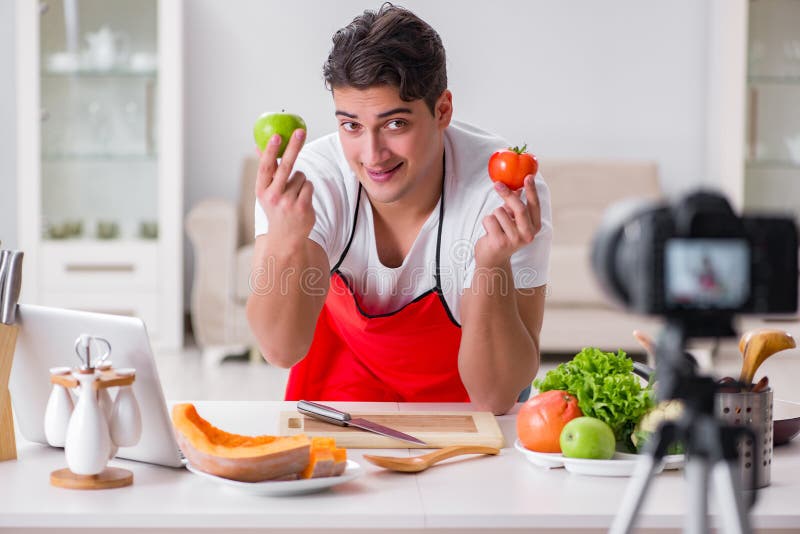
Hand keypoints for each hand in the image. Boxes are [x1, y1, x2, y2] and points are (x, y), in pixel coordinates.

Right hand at [255, 128, 314, 248]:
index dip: (270, 150)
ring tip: (294, 194)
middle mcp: (273, 196)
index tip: (276, 135)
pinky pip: (309, 185)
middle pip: (286, 165)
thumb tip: (258, 146)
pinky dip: (307, 188)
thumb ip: (265, 170)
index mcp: (261, 190)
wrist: (285, 237)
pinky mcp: (303, 207)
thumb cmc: (275, 209)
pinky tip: (302, 199)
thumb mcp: (266, 191)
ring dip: (300, 181)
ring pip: (301, 176)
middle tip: (300, 131)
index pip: (266, 167)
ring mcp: (288, 202)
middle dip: (293, 146)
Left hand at [474, 175, 540, 267]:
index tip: (528, 176)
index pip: (534, 205)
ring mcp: (514, 240)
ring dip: (494, 214)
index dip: (532, 190)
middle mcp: (527, 235)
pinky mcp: (499, 242)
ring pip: (499, 212)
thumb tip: (518, 187)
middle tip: (497, 184)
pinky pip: (489, 219)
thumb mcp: (514, 221)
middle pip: (519, 208)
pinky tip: (489, 232)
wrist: (493, 259)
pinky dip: (486, 221)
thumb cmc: (504, 235)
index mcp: (534, 227)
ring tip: (495, 225)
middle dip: (507, 194)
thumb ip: (516, 206)